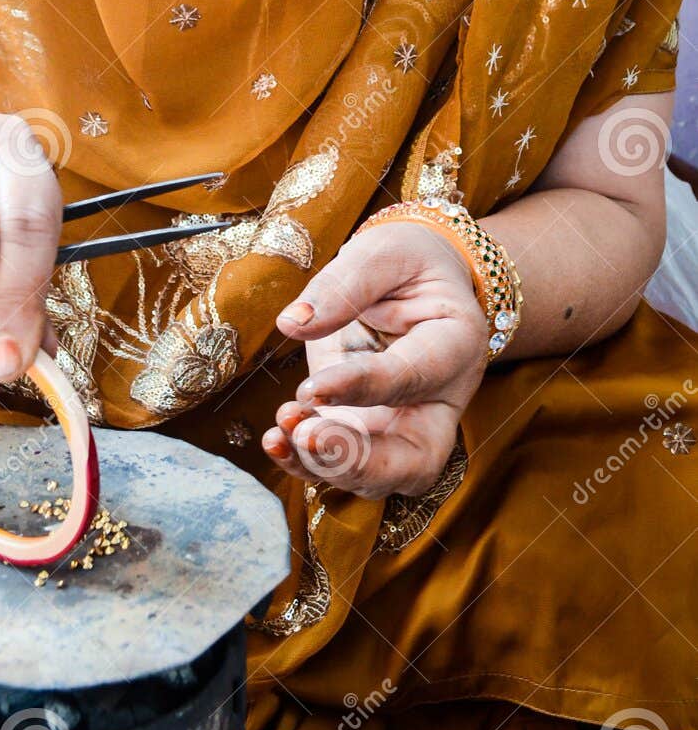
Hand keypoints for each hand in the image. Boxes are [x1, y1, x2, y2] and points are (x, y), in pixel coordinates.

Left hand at [261, 221, 488, 497]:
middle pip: (416, 461)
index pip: (412, 378)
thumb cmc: (405, 262)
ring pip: (380, 476)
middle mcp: (439, 400)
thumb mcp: (382, 253)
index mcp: (455, 344)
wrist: (411, 279)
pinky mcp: (370, 433)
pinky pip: (345, 466)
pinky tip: (275, 440)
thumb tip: (293, 323)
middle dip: (360, 462)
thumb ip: (343, 285)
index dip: (361, 388)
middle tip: (307, 435)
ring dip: (326, 466)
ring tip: (281, 431)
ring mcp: (406, 425)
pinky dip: (308, 464)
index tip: (311, 387)